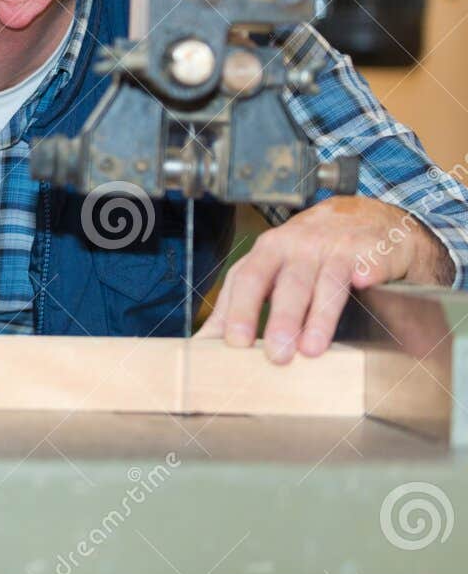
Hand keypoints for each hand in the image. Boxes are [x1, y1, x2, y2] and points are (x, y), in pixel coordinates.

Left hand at [197, 196, 452, 363]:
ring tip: (311, 350)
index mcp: (268, 251)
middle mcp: (298, 247)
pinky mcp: (369, 252)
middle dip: (278, 319)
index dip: (239, 312)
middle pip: (285, 283)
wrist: (362, 217)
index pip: (246, 280)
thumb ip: (240, 302)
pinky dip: (365, 276)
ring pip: (325, 282)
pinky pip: (367, 266)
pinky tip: (363, 287)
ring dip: (318, 317)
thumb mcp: (269, 269)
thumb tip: (204, 343)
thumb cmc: (308, 252)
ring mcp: (335, 248)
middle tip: (275, 355)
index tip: (233, 345)